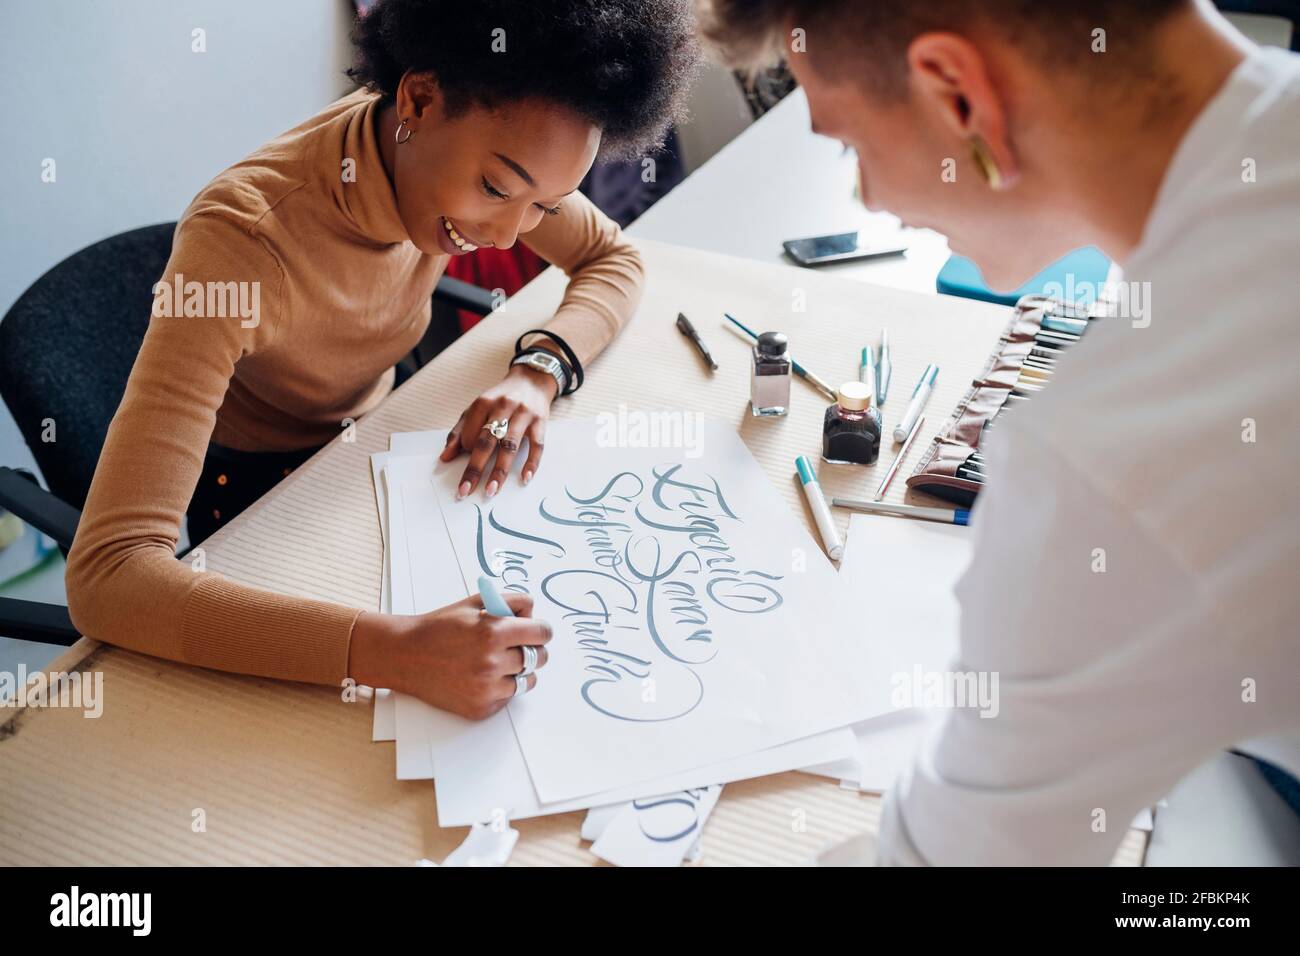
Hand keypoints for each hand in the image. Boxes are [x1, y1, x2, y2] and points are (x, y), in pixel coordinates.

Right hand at [350, 592, 549, 719]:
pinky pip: (508, 697)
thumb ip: (509, 602)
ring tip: (500, 662)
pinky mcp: (480, 708)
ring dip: (519, 671)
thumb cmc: (439, 628)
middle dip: (533, 649)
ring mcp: (486, 689)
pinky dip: (501, 688)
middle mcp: (492, 662)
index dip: (540, 630)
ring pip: (527, 681)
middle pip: (539, 658)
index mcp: (493, 632)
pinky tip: (483, 677)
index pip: (541, 633)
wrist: (405, 656)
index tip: (536, 631)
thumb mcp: (474, 603)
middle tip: (518, 646)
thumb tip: (533, 612)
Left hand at [439, 363, 556, 497]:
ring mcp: (523, 414)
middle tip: (466, 490)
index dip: (465, 450)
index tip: (463, 464)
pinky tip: (525, 478)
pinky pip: (537, 445)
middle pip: (487, 441)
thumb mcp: (477, 409)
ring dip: (500, 469)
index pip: (470, 432)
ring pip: (510, 445)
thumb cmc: (500, 399)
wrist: (532, 380)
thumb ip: (460, 431)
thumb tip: (445, 457)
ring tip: (492, 489)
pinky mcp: (540, 422)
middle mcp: (503, 407)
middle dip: (475, 468)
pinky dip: (531, 463)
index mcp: (483, 403)